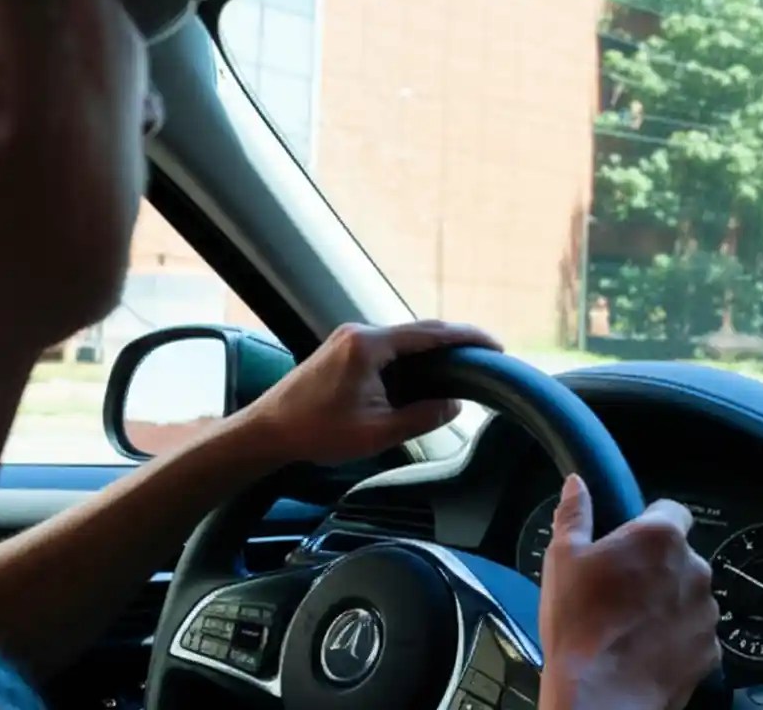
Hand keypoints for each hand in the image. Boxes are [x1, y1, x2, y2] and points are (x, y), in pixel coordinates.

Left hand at [240, 320, 501, 464]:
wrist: (266, 432)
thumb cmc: (315, 432)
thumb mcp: (377, 432)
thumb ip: (422, 416)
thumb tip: (454, 405)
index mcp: (369, 345)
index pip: (431, 333)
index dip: (468, 338)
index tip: (495, 345)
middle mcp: (360, 332)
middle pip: (420, 330)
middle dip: (456, 340)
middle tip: (488, 353)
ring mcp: (349, 338)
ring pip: (404, 338)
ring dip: (434, 348)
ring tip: (464, 363)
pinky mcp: (343, 349)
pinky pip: (388, 346)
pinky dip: (413, 356)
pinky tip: (426, 372)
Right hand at [538, 475, 720, 709]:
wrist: (600, 697)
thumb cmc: (579, 625)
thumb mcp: (563, 560)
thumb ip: (574, 515)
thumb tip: (577, 485)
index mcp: (660, 537)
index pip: (672, 511)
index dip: (650, 523)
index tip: (630, 542)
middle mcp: (695, 568)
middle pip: (681, 556)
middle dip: (658, 568)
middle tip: (621, 589)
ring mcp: (707, 612)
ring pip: (690, 595)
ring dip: (670, 602)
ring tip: (632, 624)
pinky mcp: (711, 650)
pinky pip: (695, 634)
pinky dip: (678, 638)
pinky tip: (647, 650)